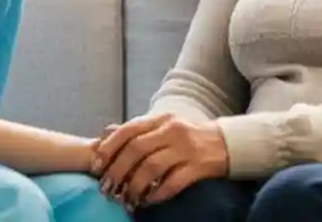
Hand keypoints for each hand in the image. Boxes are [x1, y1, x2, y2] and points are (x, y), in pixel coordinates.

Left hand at [91, 113, 229, 208]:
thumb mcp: (163, 126)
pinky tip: (148, 201)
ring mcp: (186, 148)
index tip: (96, 165)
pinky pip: (173, 183)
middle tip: (106, 188)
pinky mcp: (198, 167)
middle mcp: (172, 130)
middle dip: (117, 170)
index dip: (109, 148)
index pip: (129, 130)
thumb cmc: (188, 136)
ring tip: (126, 199)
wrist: (225, 143)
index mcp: (160, 119)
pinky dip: (157, 194)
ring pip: (152, 168)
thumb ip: (137, 130)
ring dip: (134, 186)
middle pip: (136, 150)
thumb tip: (105, 134)